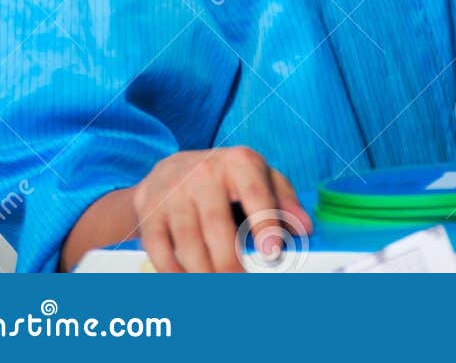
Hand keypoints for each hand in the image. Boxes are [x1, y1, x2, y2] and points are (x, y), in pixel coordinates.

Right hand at [132, 147, 311, 272]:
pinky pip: (160, 250)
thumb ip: (284, 199)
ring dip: (204, 275)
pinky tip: (187, 285)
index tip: (272, 253)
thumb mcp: (259, 177)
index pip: (255, 193)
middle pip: (218, 227)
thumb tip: (305, 227)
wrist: (170, 170)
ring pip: (189, 242)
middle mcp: (204, 172)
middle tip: (241, 288)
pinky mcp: (149, 210)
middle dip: (230, 264)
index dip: (265, 223)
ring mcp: (173, 191)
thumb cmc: (225, 179)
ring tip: (216, 293)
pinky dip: (174, 274)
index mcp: (239, 162)